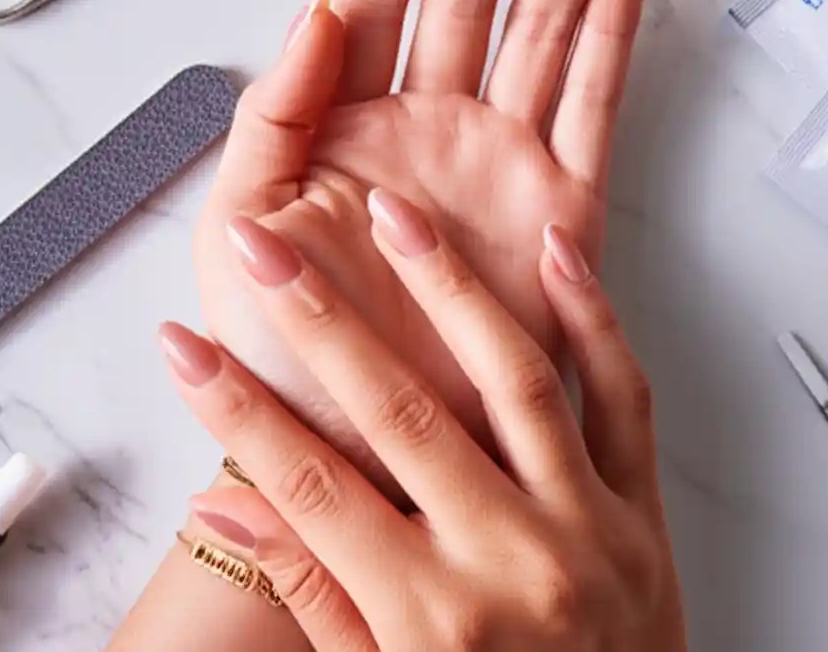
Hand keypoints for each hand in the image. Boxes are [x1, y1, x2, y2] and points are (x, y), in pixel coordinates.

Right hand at [160, 192, 684, 650]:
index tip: (182, 343)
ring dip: (448, 287)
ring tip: (393, 216)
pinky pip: (625, 398)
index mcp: (427, 616)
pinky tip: (553, 250)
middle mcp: (508, 560)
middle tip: (260, 247)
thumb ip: (311, 588)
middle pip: (397, 414)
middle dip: (318, 321)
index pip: (309, 486)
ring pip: (513, 381)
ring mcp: (587, 526)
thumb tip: (223, 499)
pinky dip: (594, 317)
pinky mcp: (644, 510)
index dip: (236, 409)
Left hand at [193, 0, 647, 502]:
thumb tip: (314, 18)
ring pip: (535, 35)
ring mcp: (493, 166)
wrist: (355, 455)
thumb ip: (270, 115)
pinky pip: (589, 102)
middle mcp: (424, 136)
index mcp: (343, 130)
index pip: (374, 1)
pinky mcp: (553, 210)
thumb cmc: (286, 357)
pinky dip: (609, 33)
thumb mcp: (239, 226)